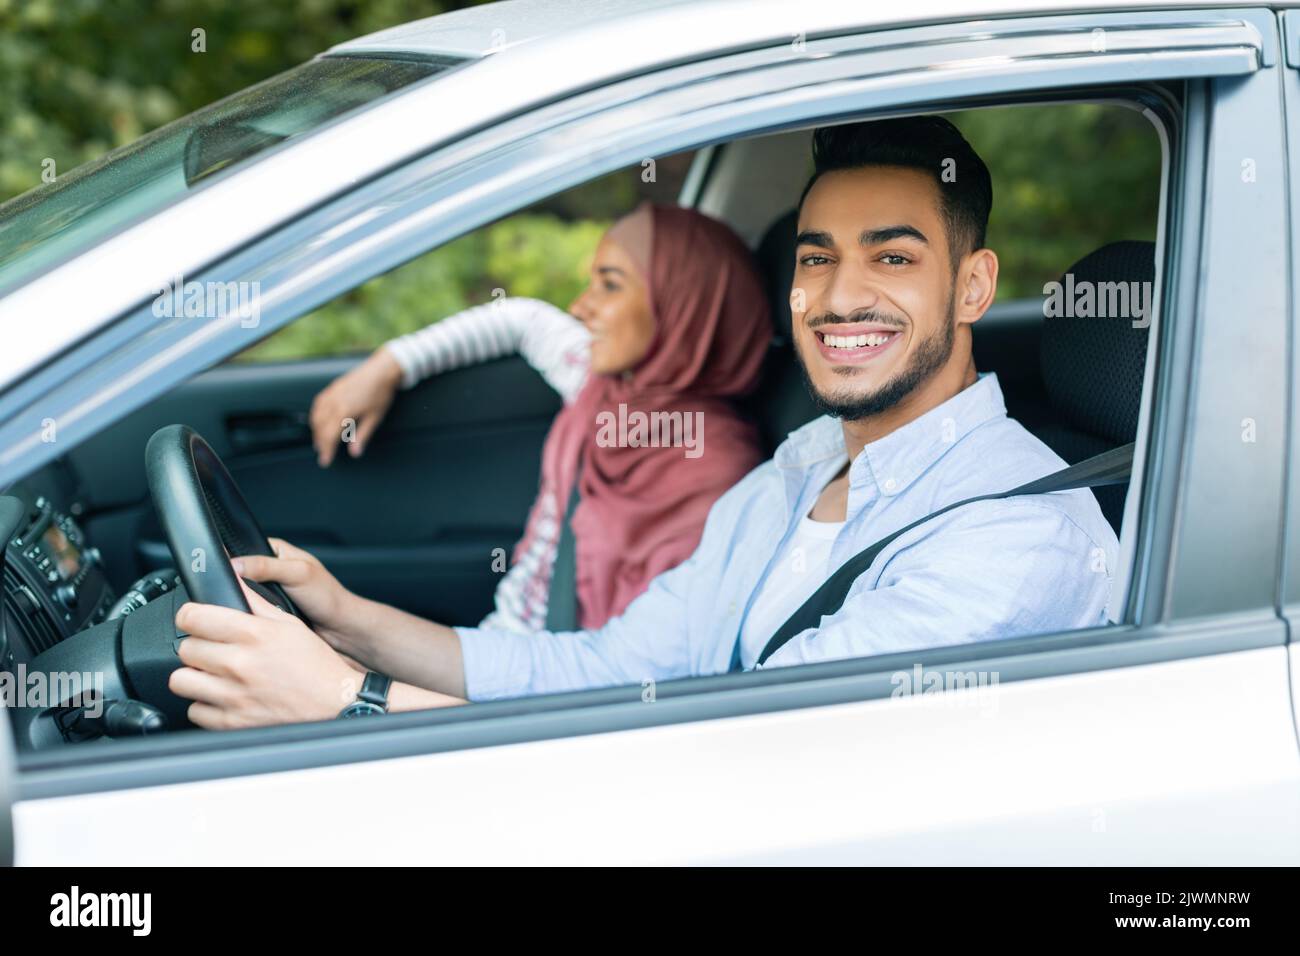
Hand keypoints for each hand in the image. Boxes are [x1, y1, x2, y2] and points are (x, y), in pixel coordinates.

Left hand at [170, 577, 361, 728]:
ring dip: (195, 677)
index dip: (190, 616)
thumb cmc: (315, 664)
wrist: (335, 703)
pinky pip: (195, 711)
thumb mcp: (289, 624)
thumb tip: (232, 580)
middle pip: (185, 648)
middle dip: (198, 647)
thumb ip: (256, 601)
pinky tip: (223, 697)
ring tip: (213, 675)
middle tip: (214, 650)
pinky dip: (205, 705)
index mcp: (254, 634)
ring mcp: (234, 696)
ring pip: (181, 681)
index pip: (193, 617)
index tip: (195, 620)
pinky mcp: (232, 722)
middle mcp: (239, 664)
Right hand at [231, 537, 359, 650]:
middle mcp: (270, 569)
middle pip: (239, 574)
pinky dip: (250, 614)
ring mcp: (268, 590)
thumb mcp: (297, 574)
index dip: (231, 560)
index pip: (242, 550)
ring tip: (253, 606)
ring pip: (242, 594)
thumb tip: (235, 564)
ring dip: (245, 602)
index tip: (222, 571)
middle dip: (238, 585)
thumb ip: (266, 567)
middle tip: (243, 593)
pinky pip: (249, 610)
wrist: (338, 628)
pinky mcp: (267, 609)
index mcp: (276, 551)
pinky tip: (253, 618)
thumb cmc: (327, 596)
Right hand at [309, 347, 403, 465]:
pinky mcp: (332, 387)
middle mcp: (333, 403)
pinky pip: (318, 404)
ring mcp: (331, 394)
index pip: (330, 437)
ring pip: (316, 416)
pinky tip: (319, 420)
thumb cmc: (380, 394)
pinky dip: (315, 415)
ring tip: (320, 440)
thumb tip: (355, 452)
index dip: (327, 451)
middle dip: (320, 442)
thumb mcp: (374, 418)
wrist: (381, 370)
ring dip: (316, 430)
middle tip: (323, 453)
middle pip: (320, 428)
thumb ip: (362, 435)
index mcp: (343, 412)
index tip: (325, 461)